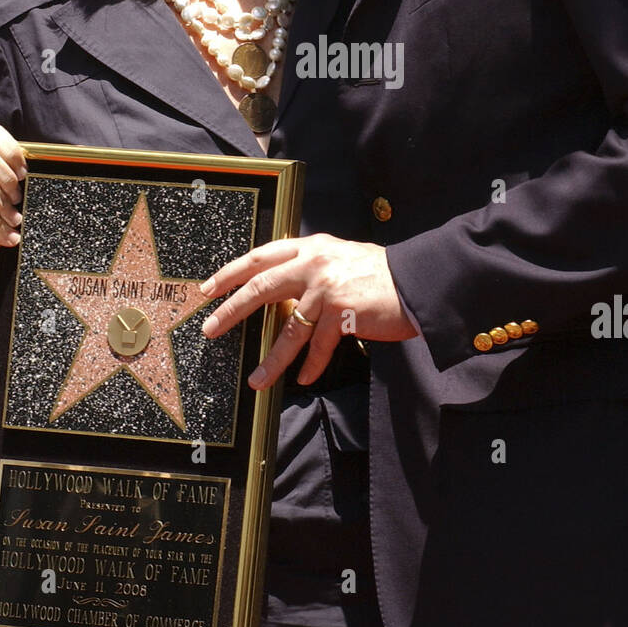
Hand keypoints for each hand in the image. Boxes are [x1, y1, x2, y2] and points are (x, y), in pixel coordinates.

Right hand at [0, 122, 27, 273]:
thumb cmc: (5, 220)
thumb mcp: (22, 191)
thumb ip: (37, 170)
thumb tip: (82, 150)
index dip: (10, 150)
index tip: (25, 173)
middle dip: (8, 178)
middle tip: (19, 199)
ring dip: (4, 202)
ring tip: (14, 218)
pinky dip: (0, 225)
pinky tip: (8, 235)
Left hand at [199, 234, 416, 388]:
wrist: (417, 281)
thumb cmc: (381, 274)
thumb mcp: (341, 257)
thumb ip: (312, 266)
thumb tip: (282, 287)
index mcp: (311, 247)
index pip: (261, 256)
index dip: (231, 271)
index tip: (209, 288)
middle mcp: (315, 263)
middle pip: (261, 286)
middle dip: (231, 310)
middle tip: (210, 328)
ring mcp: (327, 288)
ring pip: (288, 329)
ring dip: (271, 359)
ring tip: (256, 379)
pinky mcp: (342, 313)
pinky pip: (318, 347)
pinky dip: (310, 365)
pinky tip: (302, 379)